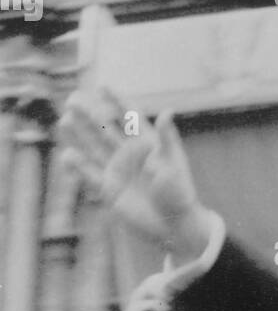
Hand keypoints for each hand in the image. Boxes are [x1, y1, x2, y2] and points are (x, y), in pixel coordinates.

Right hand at [59, 89, 210, 256]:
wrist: (173, 224)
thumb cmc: (180, 192)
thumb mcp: (174, 163)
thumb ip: (167, 138)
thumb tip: (167, 111)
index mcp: (148, 143)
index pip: (130, 117)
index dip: (117, 101)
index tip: (103, 86)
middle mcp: (130, 154)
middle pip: (106, 129)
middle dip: (90, 114)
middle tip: (73, 100)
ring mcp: (118, 170)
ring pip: (94, 148)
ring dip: (79, 135)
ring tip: (64, 121)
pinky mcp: (109, 189)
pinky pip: (90, 175)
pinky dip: (78, 166)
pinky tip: (67, 156)